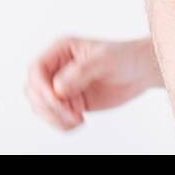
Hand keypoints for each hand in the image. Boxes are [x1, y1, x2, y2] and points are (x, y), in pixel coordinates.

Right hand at [25, 37, 161, 130]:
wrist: (141, 72)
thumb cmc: (125, 57)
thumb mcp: (104, 59)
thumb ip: (80, 71)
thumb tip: (58, 87)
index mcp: (61, 50)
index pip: (36, 69)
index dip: (41, 87)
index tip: (57, 100)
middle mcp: (58, 68)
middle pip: (33, 90)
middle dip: (48, 106)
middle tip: (71, 114)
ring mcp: (63, 86)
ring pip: (41, 106)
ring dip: (54, 118)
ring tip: (76, 119)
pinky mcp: (71, 102)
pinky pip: (54, 117)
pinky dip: (61, 124)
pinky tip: (78, 122)